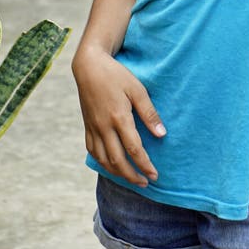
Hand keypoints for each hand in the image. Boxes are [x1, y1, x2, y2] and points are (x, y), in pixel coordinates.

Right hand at [72, 47, 165, 186]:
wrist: (89, 66)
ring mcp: (93, 127)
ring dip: (118, 173)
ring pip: (103, 159)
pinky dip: (102, 162)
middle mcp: (103, 126)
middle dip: (132, 176)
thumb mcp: (137, 89)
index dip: (145, 165)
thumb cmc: (116, 75)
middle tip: (146, 183)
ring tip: (131, 178)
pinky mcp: (87, 126)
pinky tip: (111, 165)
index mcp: (119, 117)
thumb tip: (162, 135)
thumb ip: (149, 114)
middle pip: (117, 161)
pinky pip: (92, 151)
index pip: (134, 149)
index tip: (155, 175)